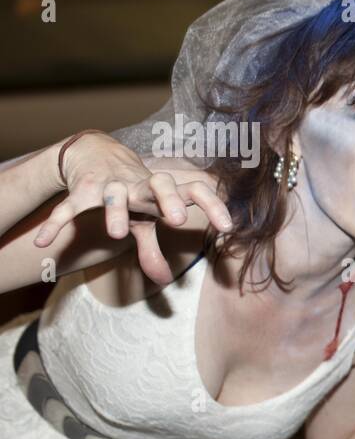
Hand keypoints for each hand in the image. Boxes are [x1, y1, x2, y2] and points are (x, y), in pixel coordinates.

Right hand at [34, 131, 232, 285]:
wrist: (96, 155)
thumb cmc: (132, 193)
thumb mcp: (144, 221)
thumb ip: (154, 250)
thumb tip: (168, 283)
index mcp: (163, 191)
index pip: (195, 190)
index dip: (213, 205)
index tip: (228, 226)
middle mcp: (140, 185)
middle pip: (159, 184)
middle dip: (168, 199)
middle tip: (179, 219)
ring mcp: (111, 185)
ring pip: (114, 193)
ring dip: (115, 211)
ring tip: (117, 234)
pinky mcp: (81, 189)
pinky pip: (68, 206)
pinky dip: (56, 222)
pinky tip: (42, 241)